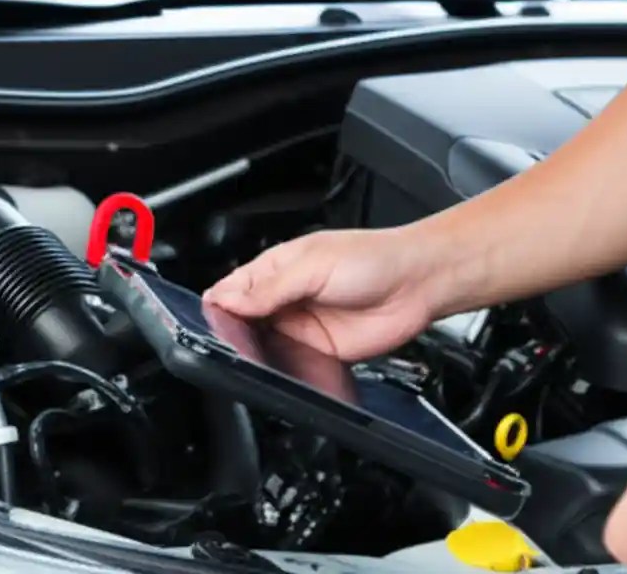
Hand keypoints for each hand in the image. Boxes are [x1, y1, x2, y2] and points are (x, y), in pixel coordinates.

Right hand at [203, 228, 441, 360]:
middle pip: (243, 321)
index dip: (219, 304)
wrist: (417, 284)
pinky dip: (280, 369)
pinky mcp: (320, 351)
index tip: (209, 319)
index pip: (233, 289)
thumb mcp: (314, 265)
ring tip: (249, 355)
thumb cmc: (374, 258)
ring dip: (254, 352)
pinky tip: (276, 368)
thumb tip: (228, 299)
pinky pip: (290, 364)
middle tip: (227, 341)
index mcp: (279, 268)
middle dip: (232, 332)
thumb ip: (271, 287)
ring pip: (263, 345)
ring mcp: (302, 326)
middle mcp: (287, 298)